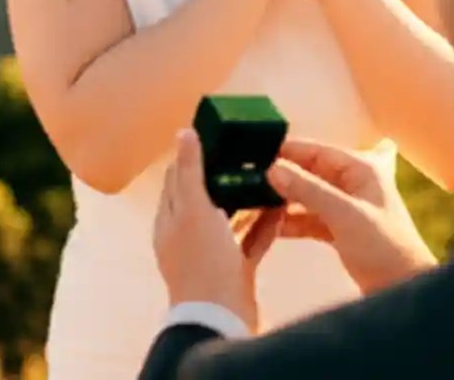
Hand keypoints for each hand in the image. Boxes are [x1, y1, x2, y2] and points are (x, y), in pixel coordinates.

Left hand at [154, 130, 282, 330]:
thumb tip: (183, 132)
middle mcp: (188, 236)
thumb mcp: (194, 210)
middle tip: (249, 154)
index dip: (194, 156)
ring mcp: (213, 255)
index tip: (218, 137)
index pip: (177, 179)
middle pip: (207, 197)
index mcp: (170, 220)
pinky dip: (265, 224)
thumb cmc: (203, 263)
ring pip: (232, 218)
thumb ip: (190, 171)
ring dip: (248, 199)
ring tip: (269, 176)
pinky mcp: (236, 270)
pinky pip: (252, 240)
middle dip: (225, 176)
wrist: (221, 319)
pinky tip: (283, 208)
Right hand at [266, 139, 436, 293]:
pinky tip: (270, 226)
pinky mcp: (341, 229)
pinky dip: (292, 221)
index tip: (254, 155)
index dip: (286, 152)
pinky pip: (310, 218)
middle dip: (282, 176)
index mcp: (363, 168)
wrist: (405, 288)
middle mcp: (355, 182)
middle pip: (310, 171)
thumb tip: (273, 169)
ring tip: (253, 202)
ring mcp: (347, 206)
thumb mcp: (344, 215)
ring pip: (308, 195)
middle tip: (248, 180)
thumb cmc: (385, 247)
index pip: (316, 151)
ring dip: (284, 200)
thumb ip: (308, 190)